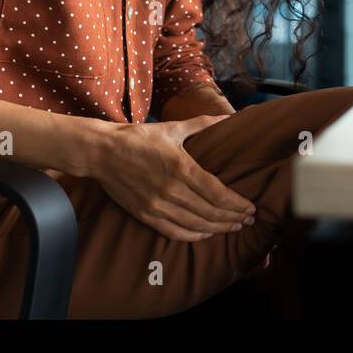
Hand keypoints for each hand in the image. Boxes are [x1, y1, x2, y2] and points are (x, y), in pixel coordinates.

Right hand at [92, 115, 256, 241]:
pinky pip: (175, 232)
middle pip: (211, 212)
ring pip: (196, 224)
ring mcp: (157, 205)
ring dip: (218, 228)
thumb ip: (202, 124)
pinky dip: (194, 235)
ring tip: (233, 227)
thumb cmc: (138, 137)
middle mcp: (171, 190)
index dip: (237, 204)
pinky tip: (206, 234)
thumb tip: (228, 117)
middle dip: (233, 218)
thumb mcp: (172, 128)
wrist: (102, 152)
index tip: (251, 208)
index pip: (218, 193)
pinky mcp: (145, 215)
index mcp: (181, 167)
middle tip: (248, 220)